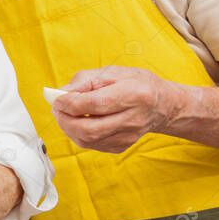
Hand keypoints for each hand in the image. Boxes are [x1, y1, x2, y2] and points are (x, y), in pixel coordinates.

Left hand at [52, 66, 182, 152]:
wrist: (162, 104)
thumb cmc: (135, 84)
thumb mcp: (112, 72)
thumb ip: (84, 81)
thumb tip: (60, 94)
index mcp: (134, 95)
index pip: (95, 104)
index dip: (70, 103)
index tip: (56, 99)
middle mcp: (133, 119)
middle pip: (89, 128)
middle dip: (65, 120)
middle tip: (57, 109)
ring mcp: (128, 136)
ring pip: (87, 140)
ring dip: (68, 128)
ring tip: (65, 114)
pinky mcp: (122, 146)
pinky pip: (92, 145)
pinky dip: (79, 135)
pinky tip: (79, 122)